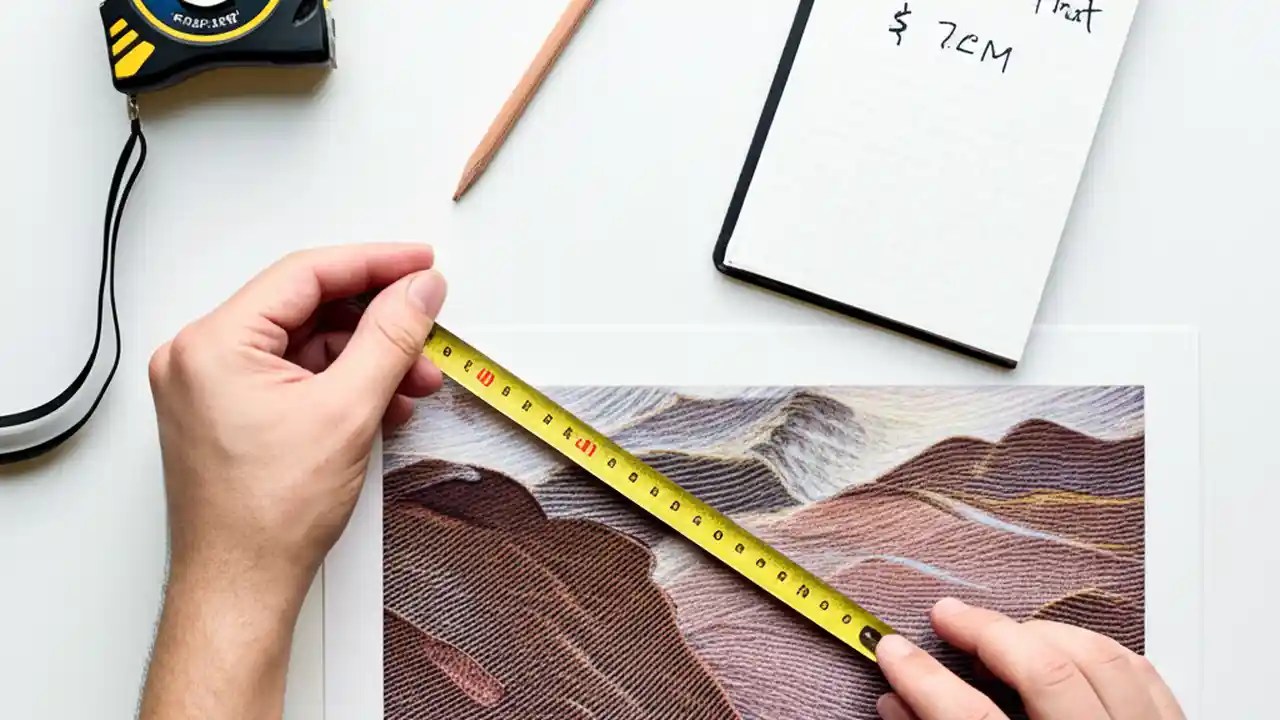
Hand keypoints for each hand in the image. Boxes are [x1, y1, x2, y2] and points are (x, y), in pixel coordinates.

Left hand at [141, 244, 445, 718]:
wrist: (241, 586)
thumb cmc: (266, 516)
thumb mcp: (347, 411)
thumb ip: (390, 338)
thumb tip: (418, 290)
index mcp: (213, 344)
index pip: (305, 275)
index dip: (373, 264)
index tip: (418, 263)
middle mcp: (201, 357)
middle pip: (307, 308)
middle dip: (376, 322)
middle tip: (426, 322)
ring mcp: (212, 386)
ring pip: (307, 345)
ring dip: (366, 357)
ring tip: (414, 378)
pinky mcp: (229, 411)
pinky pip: (296, 375)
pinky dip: (342, 383)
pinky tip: (382, 401)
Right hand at [876, 599, 1183, 719]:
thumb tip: (897, 702)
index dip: (925, 680)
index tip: (892, 651)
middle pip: (1048, 673)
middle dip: (989, 633)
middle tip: (947, 617)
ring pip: (1102, 659)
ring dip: (1042, 634)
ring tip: (1002, 633)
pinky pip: (1143, 672)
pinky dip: (1098, 650)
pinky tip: (1063, 649)